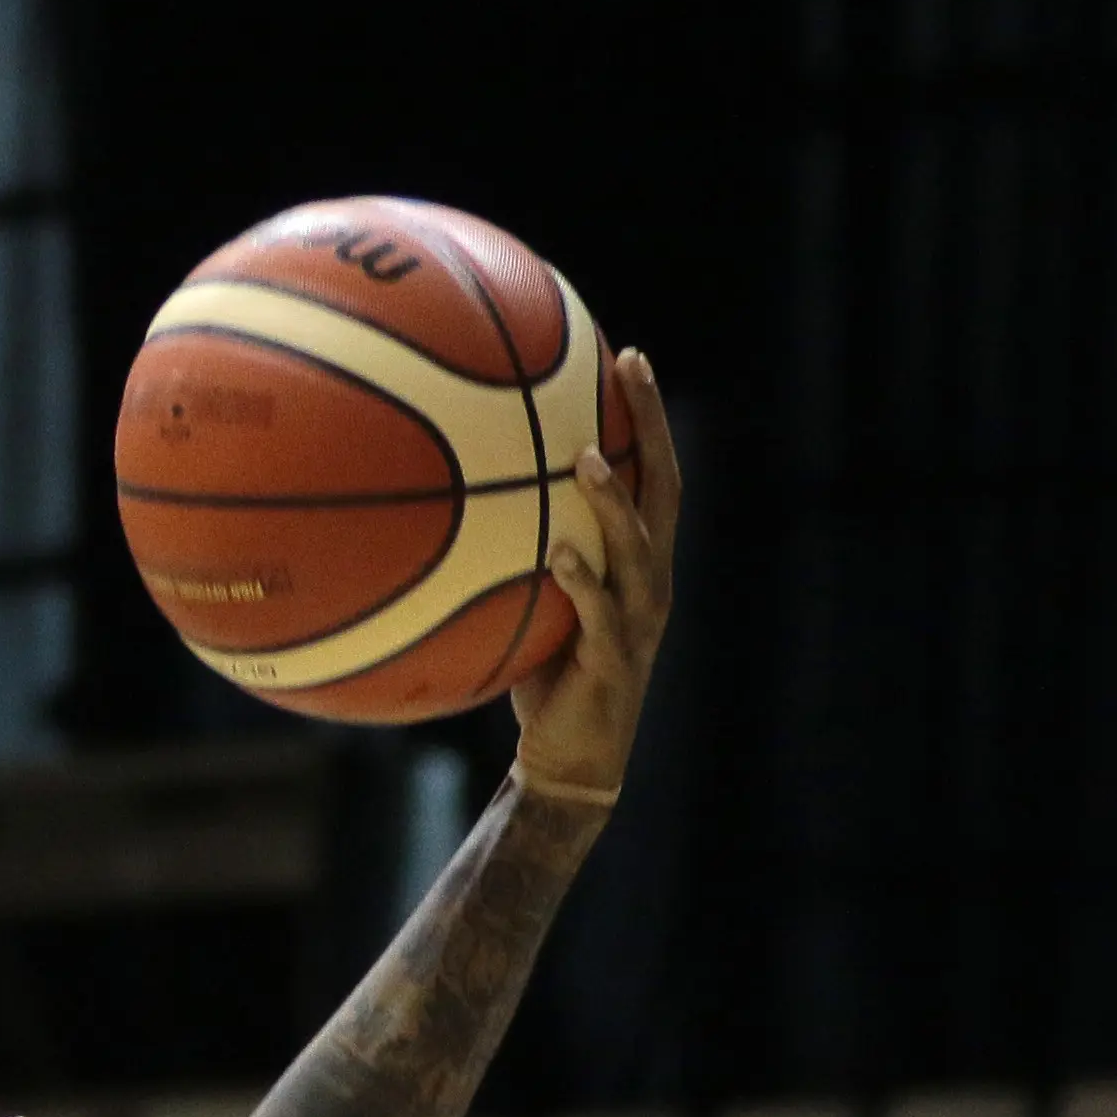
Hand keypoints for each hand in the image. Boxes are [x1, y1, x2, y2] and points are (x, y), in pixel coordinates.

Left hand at [512, 344, 682, 800]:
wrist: (572, 759)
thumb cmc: (546, 672)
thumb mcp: (534, 599)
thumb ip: (517, 549)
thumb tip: (451, 492)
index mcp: (641, 562)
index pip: (656, 474)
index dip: (651, 418)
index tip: (633, 357)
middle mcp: (652, 582)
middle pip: (664, 491)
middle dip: (653, 428)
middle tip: (633, 371)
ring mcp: (639, 621)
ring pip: (639, 548)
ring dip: (615, 503)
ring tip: (588, 459)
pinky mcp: (615, 662)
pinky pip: (601, 615)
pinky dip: (582, 582)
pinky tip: (557, 554)